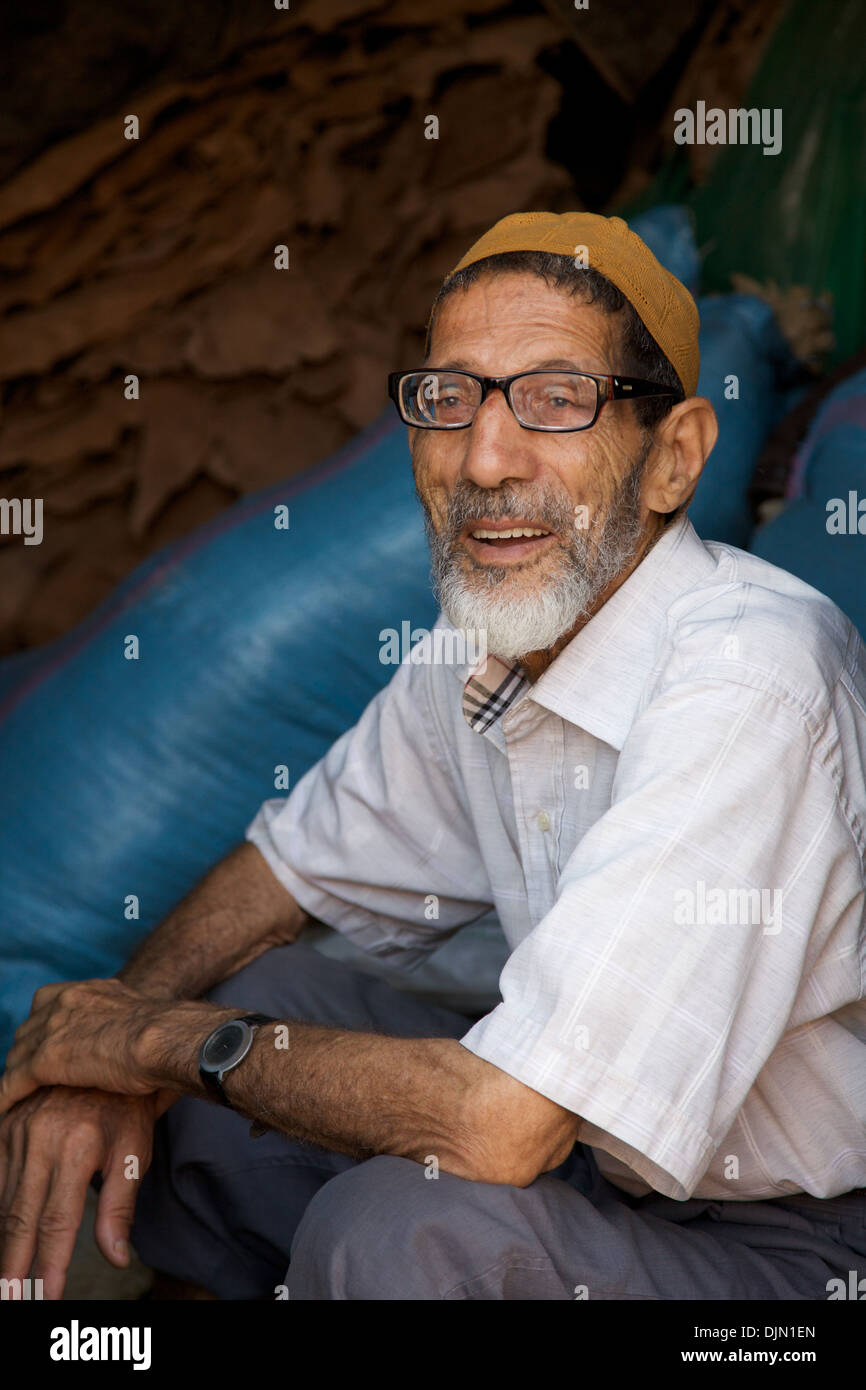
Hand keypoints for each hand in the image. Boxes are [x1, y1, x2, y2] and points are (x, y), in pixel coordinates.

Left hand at [0, 979, 229, 1112]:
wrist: (163, 1039)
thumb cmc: (168, 1036)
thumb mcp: (143, 1018)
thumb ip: (129, 1028)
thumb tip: (144, 1053)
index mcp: (89, 991)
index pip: (48, 1002)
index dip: (43, 1025)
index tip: (44, 1044)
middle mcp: (66, 1001)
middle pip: (29, 1028)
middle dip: (26, 1051)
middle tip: (28, 1075)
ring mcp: (53, 1028)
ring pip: (18, 1054)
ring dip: (15, 1074)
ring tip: (12, 1096)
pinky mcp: (46, 1059)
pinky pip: (13, 1080)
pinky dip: (6, 1095)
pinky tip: (2, 1110)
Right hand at [0, 1085, 172, 1299]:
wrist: (107, 1053)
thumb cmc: (126, 1109)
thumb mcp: (134, 1153)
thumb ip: (120, 1207)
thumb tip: (117, 1259)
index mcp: (74, 1147)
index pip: (56, 1223)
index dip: (49, 1266)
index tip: (47, 1298)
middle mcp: (38, 1138)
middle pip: (19, 1219)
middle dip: (13, 1267)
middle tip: (10, 1300)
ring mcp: (16, 1130)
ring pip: (3, 1202)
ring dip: (4, 1242)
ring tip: (8, 1277)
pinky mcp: (3, 1124)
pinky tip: (6, 1235)